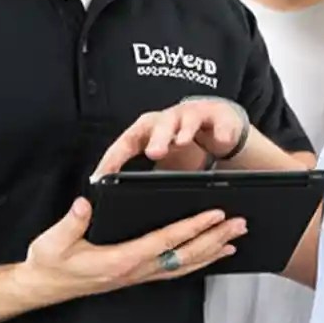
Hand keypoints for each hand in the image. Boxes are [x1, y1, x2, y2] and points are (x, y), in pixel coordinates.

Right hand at [4, 197, 246, 305]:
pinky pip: (174, 269)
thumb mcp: (54, 241)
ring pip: (184, 264)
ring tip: (235, 237)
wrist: (44, 285)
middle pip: (184, 254)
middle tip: (240, 224)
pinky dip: (197, 260)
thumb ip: (71, 222)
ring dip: (212, 250)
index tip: (215, 213)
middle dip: (215, 238)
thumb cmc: (50, 262)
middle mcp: (136, 270)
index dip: (192, 227)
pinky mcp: (138, 274)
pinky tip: (211, 253)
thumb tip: (85, 204)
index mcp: (120, 259)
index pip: (165, 240)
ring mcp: (139, 274)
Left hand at [91, 98, 248, 180]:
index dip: (113, 159)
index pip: (125, 144)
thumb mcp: (162, 162)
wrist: (216, 123)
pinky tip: (221, 141)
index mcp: (147, 131)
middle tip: (153, 153)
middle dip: (156, 139)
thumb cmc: (183, 145)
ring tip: (181, 142)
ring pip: (187, 120)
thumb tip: (123, 206)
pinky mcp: (218, 118)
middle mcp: (168, 120)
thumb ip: (145, 177)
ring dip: (184, 130)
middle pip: (158, 126)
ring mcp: (193, 116)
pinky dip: (221, 132)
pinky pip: (220, 124)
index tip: (102, 177)